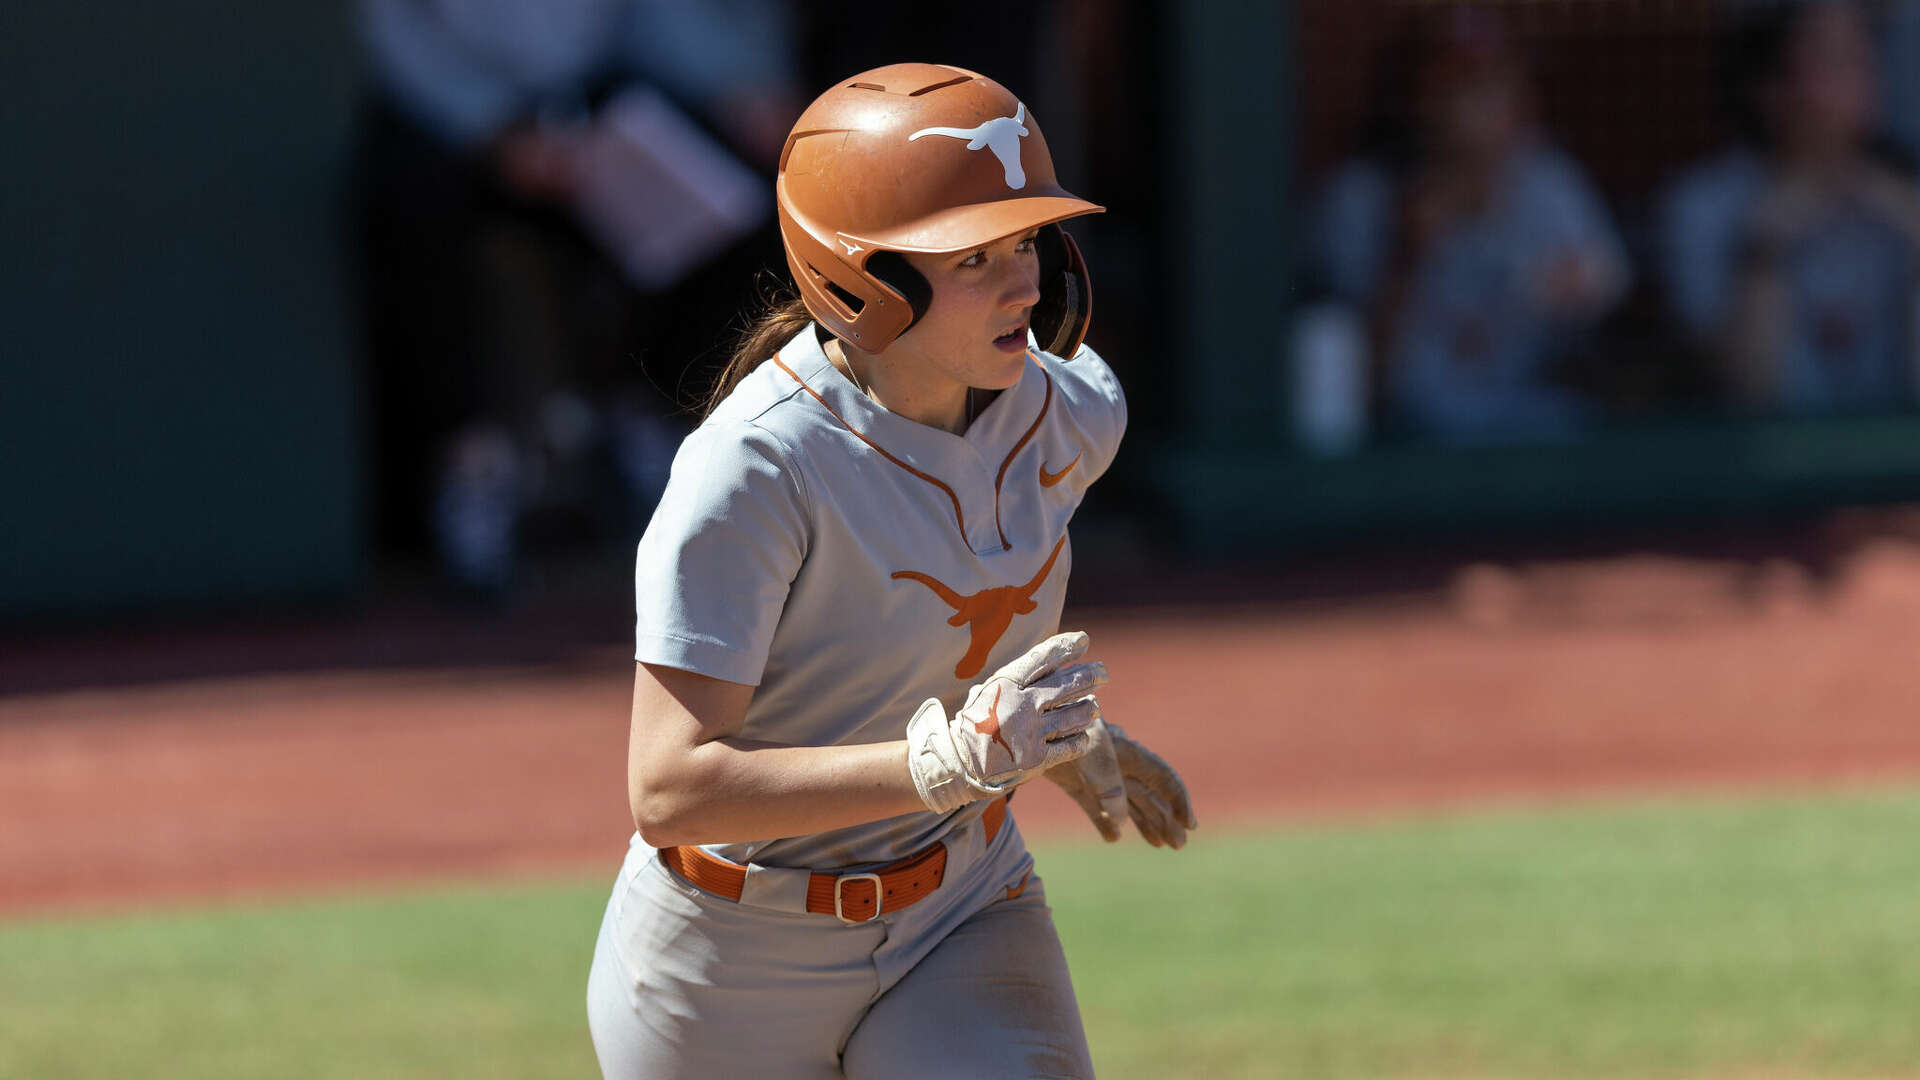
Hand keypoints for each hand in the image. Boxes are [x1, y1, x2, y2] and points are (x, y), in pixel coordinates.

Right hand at [906, 632, 1104, 813]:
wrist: (960, 764)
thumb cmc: (976, 722)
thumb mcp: (988, 692)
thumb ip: (1016, 678)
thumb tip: (1050, 658)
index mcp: (1007, 683)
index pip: (1044, 657)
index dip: (1067, 646)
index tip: (1084, 640)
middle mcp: (1022, 704)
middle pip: (1068, 685)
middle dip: (1090, 676)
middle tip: (1103, 673)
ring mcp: (1031, 731)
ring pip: (1075, 715)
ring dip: (1089, 709)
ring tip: (1094, 706)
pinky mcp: (1037, 758)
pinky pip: (1071, 745)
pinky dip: (1080, 739)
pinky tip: (1083, 736)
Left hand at [1050, 721, 1195, 847]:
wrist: (1024, 719)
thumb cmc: (1063, 729)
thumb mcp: (1087, 753)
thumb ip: (1106, 788)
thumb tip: (1119, 824)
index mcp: (1125, 750)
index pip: (1161, 776)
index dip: (1178, 800)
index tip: (1190, 825)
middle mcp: (1114, 763)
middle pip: (1147, 793)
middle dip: (1165, 818)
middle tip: (1178, 846)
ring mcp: (1093, 774)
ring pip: (1125, 802)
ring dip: (1143, 822)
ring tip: (1158, 844)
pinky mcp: (1072, 783)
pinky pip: (1093, 806)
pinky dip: (1104, 821)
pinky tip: (1113, 838)